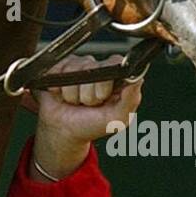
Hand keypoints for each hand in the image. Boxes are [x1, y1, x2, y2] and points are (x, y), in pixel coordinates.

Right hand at [31, 55, 143, 181]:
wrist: (64, 132)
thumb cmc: (91, 125)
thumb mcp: (117, 119)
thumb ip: (131, 100)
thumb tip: (138, 79)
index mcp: (115, 77)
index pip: (113, 64)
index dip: (104, 82)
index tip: (101, 98)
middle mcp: (97, 68)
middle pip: (90, 67)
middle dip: (86, 91)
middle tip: (87, 103)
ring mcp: (78, 66)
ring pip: (72, 69)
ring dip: (71, 92)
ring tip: (74, 101)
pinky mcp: (60, 67)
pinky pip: (57, 69)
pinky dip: (57, 87)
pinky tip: (61, 94)